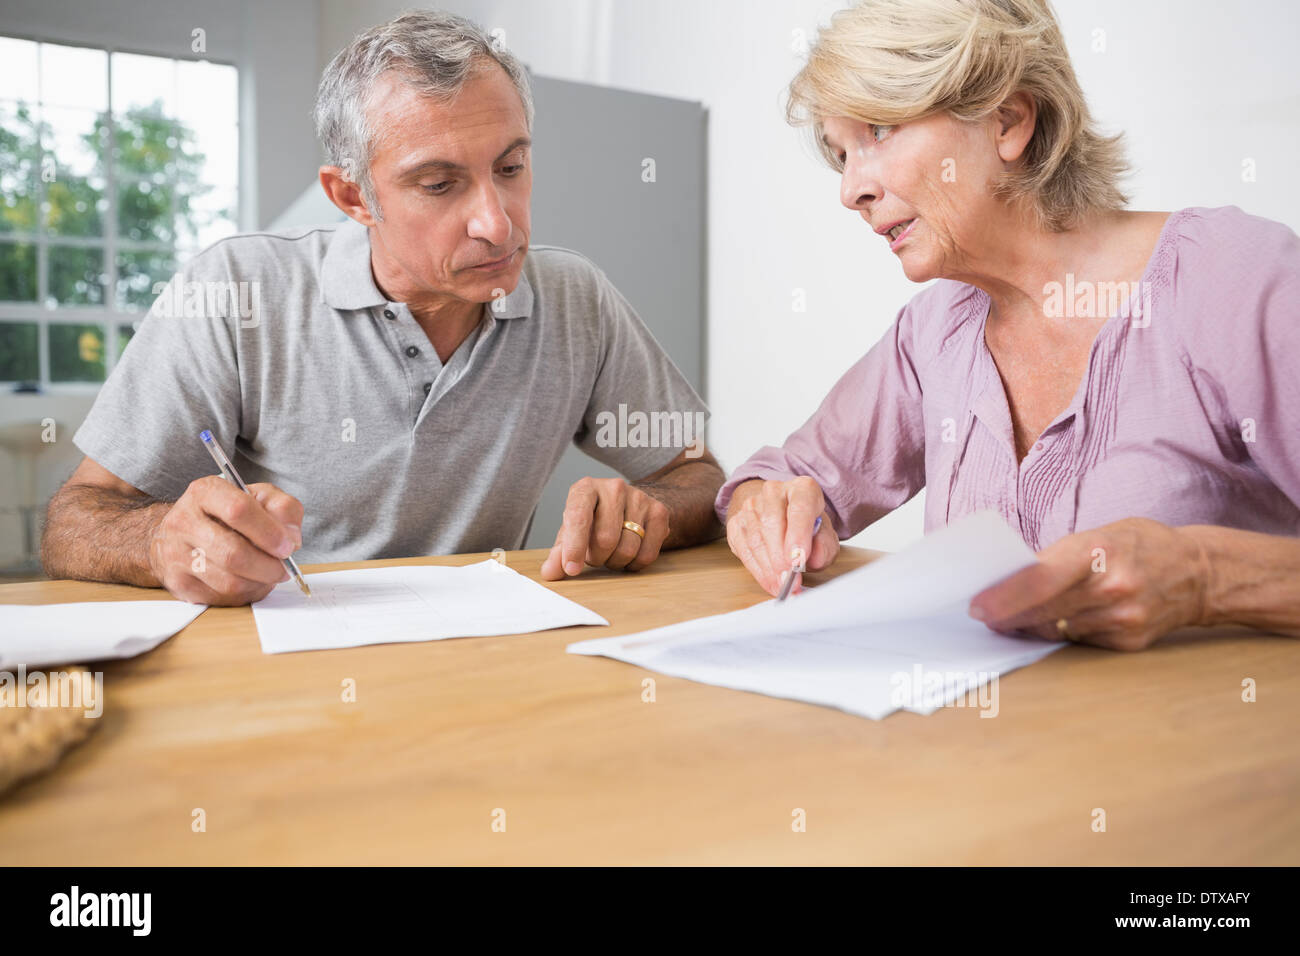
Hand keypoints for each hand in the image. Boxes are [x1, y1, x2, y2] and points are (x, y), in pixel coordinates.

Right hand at [147, 476, 303, 604]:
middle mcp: (184, 522)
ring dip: (259, 582)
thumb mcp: (258, 497)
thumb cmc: (225, 514)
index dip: (270, 532)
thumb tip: (292, 538)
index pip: (238, 511)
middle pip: (233, 554)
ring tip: (268, 573)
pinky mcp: (179, 583)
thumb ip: (283, 508)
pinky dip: (246, 593)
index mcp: (205, 492)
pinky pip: (222, 598)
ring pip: (229, 582)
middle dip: (268, 566)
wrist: (181, 533)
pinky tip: (251, 581)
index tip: (288, 545)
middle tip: (284, 567)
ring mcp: (176, 555)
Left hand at [540, 477, 669, 578]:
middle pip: (605, 539)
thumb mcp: (571, 533)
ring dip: (615, 562)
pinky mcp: (659, 512)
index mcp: (585, 489)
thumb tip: (549, 573)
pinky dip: (635, 564)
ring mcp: (639, 497)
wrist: (627, 506)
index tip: (572, 569)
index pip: (579, 517)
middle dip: (597, 558)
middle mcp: (613, 488)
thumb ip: (559, 554)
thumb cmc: (593, 520)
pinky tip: (629, 555)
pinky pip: (647, 554)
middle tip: (595, 555)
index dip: (574, 546)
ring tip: (611, 552)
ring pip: (627, 549)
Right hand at [724, 476, 839, 596]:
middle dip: (780, 558)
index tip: (798, 560)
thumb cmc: (807, 528)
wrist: (783, 517)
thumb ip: (824, 546)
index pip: (799, 508)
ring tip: (782, 585)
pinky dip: (758, 570)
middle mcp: (774, 492)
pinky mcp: (736, 523)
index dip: (798, 535)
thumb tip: (813, 558)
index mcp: (802, 489)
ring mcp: (751, 506)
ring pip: (756, 539)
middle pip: (772, 523)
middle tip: (790, 581)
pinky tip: (770, 581)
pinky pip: (744, 549)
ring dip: (768, 568)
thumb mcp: (825, 536)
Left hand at [968, 517, 1210, 650]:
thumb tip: (1007, 582)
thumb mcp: (1097, 535)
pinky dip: (1064, 631)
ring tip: (1017, 617)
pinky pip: (1080, 641)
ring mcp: (1124, 617)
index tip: (977, 607)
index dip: (1004, 597)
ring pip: (1057, 629)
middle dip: (1007, 616)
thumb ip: (1055, 558)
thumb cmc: (1138, 546)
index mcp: (1099, 550)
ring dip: (1033, 625)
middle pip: (1043, 609)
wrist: (1200, 572)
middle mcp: (1113, 586)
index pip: (1040, 580)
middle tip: (984, 617)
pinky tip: (1062, 620)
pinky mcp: (1131, 642)